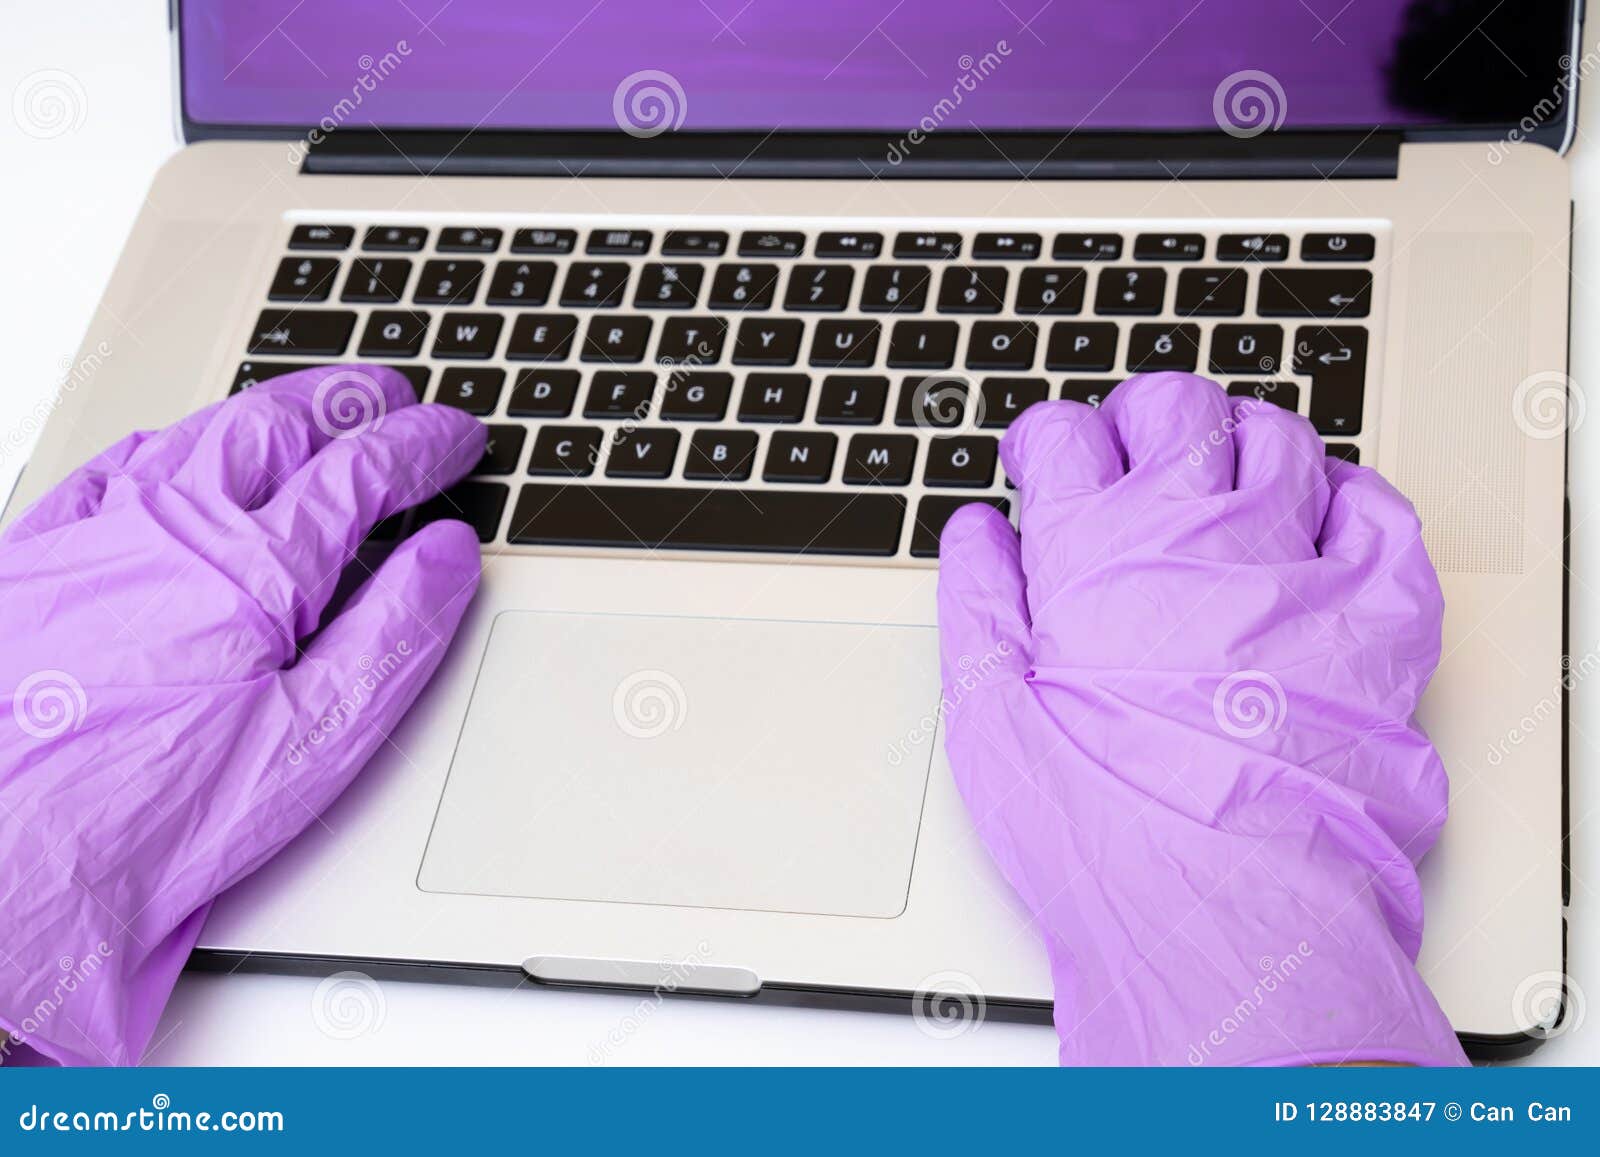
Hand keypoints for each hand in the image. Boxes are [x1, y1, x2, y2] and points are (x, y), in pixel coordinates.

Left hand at [0, 366, 484, 1064]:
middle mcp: (169, 525)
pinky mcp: (34, 564)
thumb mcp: (312, 744)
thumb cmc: (148, 821)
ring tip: (308, 409)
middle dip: (347, 402)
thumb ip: (394, 635)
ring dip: (267, 411)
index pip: (360, 472)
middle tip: (391, 398)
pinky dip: (166, 444)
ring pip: (195, 434)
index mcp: (253, 567)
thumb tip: (448, 555)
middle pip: (277, 425)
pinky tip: (179, 452)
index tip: (456, 438)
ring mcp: (95, 536)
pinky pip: (109, 468)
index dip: (421, 446)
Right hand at [937, 373, 1465, 1066]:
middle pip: (1177, 408)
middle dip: (1143, 411)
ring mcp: (1293, 566)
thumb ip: (978, 605)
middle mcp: (1198, 532)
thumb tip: (973, 535)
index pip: (1065, 436)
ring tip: (1226, 468)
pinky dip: (1354, 500)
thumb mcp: (989, 716)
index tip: (1040, 459)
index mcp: (1095, 548)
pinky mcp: (1371, 621)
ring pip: (1280, 442)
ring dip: (1243, 437)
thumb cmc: (1101, 827)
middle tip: (1130, 445)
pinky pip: (1380, 520)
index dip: (1044, 438)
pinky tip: (1328, 513)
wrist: (1218, 911)